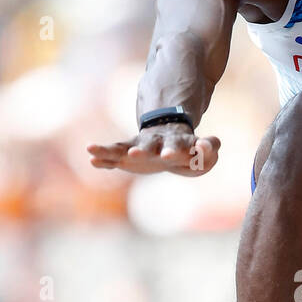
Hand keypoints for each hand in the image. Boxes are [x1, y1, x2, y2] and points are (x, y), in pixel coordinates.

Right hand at [87, 122, 219, 175]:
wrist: (169, 145)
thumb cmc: (188, 152)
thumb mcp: (205, 154)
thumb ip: (210, 149)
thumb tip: (206, 143)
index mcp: (176, 143)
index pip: (179, 145)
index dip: (176, 149)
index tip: (175, 153)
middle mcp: (155, 143)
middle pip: (148, 145)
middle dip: (143, 150)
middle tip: (137, 154)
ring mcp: (138, 148)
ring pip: (123, 148)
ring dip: (110, 150)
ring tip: (92, 151)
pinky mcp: (125, 155)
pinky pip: (112, 155)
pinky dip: (102, 156)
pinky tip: (91, 158)